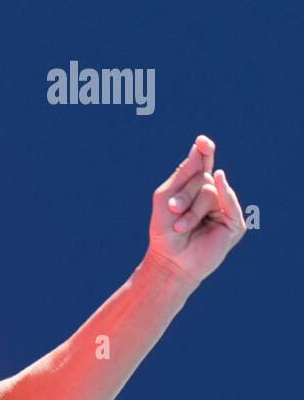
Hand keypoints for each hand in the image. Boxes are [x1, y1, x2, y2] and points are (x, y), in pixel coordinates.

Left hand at [145, 134, 246, 288]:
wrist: (170, 259)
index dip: (204, 151)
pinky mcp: (234, 223)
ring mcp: (224, 208)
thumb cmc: (165, 230)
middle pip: (201, 177)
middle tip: (172, 211)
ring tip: (182, 226)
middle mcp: (212, 195)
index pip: (202, 165)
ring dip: (190, 209)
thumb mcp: (166, 196)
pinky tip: (219, 177)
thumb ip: (183, 173)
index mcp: (195, 188)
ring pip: (209, 191)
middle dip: (183, 193)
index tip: (202, 140)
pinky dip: (224, 191)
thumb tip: (200, 148)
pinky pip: (229, 202)